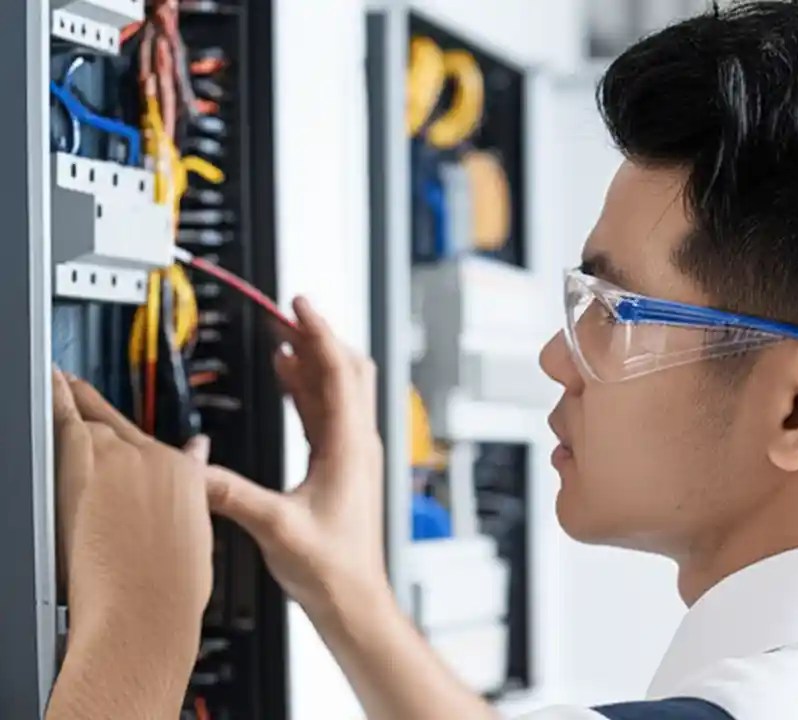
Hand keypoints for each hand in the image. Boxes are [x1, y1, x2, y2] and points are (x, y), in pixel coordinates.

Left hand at [52, 369, 212, 650]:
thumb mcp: (189, 541)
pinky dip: (55, 395)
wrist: (145, 607)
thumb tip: (189, 487)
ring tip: (53, 384)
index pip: (154, 446)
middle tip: (73, 389)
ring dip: (69, 404)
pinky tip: (48, 382)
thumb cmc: (166, 591)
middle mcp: (155, 458)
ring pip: (88, 422)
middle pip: (116, 425)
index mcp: (185, 477)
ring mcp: (119, 456)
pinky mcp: (86, 458)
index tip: (119, 428)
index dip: (130, 435)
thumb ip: (184, 503)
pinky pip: (64, 416)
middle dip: (93, 409)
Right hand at [205, 297, 388, 617]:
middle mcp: (358, 443)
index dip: (318, 332)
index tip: (299, 304)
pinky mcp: (342, 465)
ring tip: (281, 335)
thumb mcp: (275, 526)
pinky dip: (307, 388)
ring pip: (337, 389)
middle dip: (316, 337)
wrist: (355, 597)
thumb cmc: (332, 567)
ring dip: (311, 360)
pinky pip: (326, 412)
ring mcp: (353, 452)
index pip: (339, 371)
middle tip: (285, 313)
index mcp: (351, 446)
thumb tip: (194, 469)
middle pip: (346, 371)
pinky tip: (288, 379)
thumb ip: (232, 495)